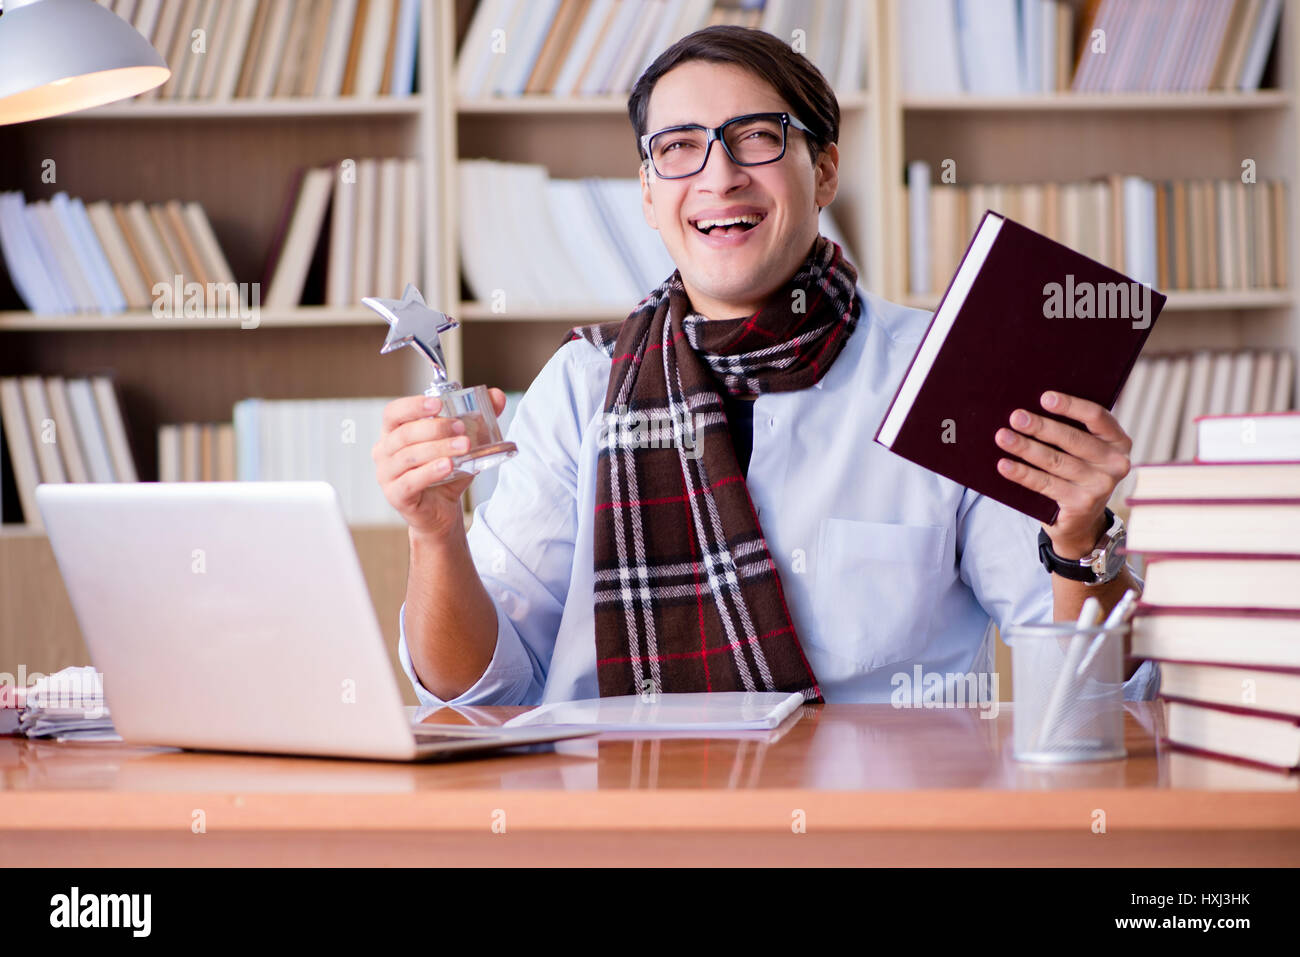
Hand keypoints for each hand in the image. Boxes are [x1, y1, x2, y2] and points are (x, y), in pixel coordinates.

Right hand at [373, 388, 507, 540]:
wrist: (442, 509)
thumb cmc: (446, 472)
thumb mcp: (463, 443)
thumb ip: (477, 418)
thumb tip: (497, 396)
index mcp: (394, 433)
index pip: (394, 412)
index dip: (413, 406)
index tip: (439, 403)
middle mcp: (385, 451)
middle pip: (404, 434)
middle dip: (435, 428)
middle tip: (461, 428)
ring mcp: (387, 475)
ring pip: (408, 456)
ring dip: (438, 449)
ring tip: (463, 447)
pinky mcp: (396, 495)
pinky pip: (411, 481)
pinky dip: (430, 471)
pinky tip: (448, 466)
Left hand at [993, 390, 1131, 558]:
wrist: (1081, 521)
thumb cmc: (1076, 472)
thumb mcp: (1083, 451)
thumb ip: (1071, 430)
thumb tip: (1031, 408)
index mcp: (1119, 441)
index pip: (1097, 417)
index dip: (1070, 406)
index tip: (1044, 398)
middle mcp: (1115, 463)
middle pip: (1072, 439)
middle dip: (1041, 427)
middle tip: (1016, 417)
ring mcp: (1100, 486)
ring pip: (1055, 461)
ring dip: (1025, 448)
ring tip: (1003, 437)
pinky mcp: (1081, 504)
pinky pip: (1045, 484)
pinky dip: (1022, 473)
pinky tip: (1004, 465)